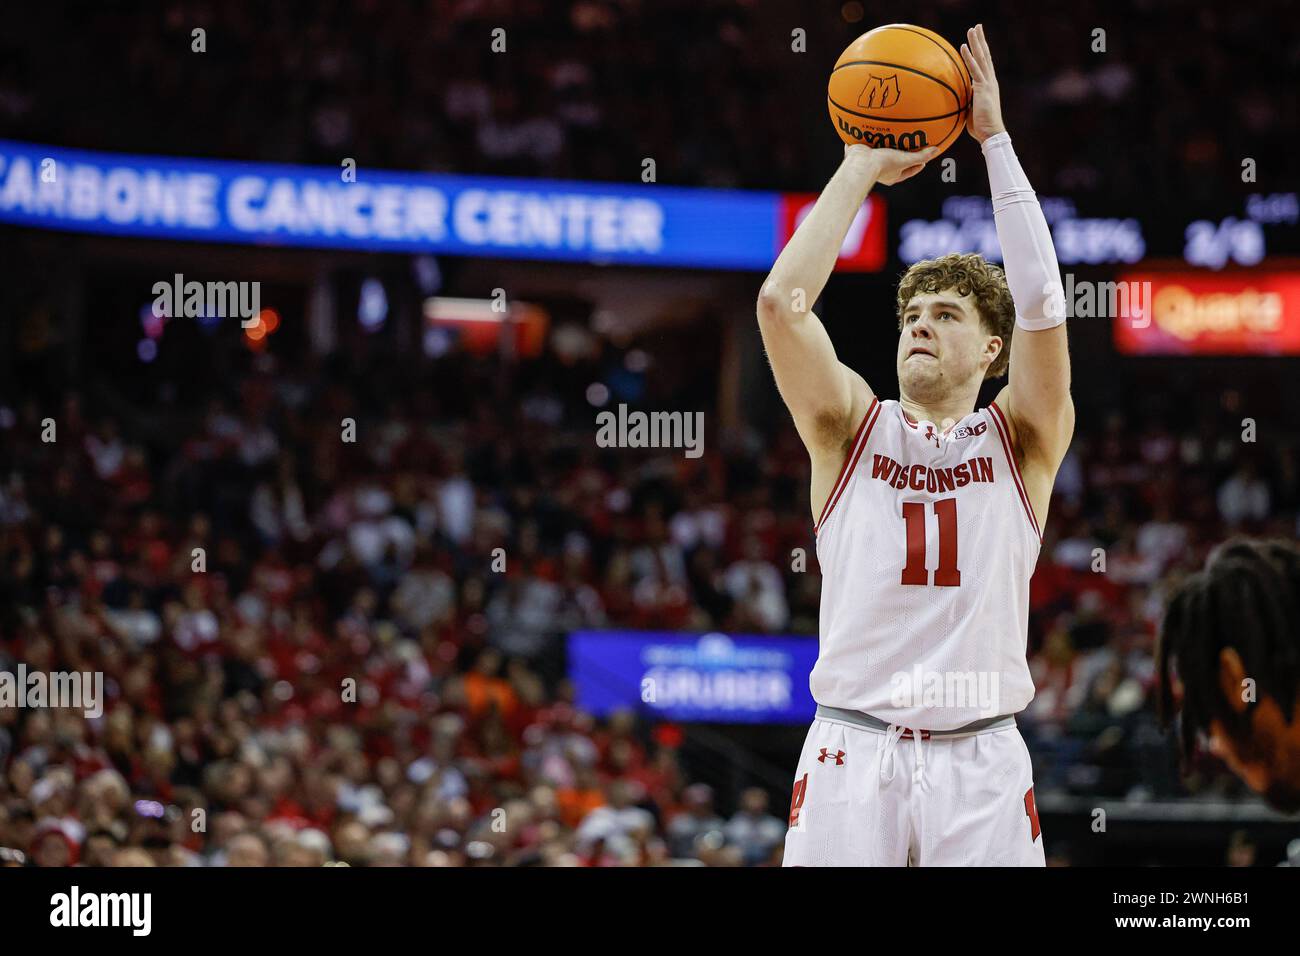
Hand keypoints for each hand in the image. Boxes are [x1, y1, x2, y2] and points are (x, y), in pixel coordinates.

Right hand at [844, 143, 938, 185]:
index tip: (923, 160)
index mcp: (893, 176)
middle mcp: (881, 172)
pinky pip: (866, 145)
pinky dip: (868, 139)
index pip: (909, 171)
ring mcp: (869, 163)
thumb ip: (921, 156)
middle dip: (901, 155)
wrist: (860, 163)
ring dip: (884, 146)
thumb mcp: (905, 159)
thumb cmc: (883, 164)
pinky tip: (869, 130)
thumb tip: (936, 150)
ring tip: (889, 135)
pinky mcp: (860, 154)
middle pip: (895, 163)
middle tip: (908, 146)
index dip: (917, 165)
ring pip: (879, 154)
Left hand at [960, 24, 1005, 143]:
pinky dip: (969, 58)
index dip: (981, 50)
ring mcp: (987, 83)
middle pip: (985, 55)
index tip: (978, 39)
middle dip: (981, 40)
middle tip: (977, 26)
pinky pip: (974, 70)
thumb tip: (957, 97)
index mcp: (988, 84)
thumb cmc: (980, 126)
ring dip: (976, 43)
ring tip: (972, 29)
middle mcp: (990, 81)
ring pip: (981, 58)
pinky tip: (964, 47)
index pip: (984, 63)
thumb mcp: (971, 109)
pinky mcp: (982, 89)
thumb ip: (966, 100)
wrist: (990, 133)